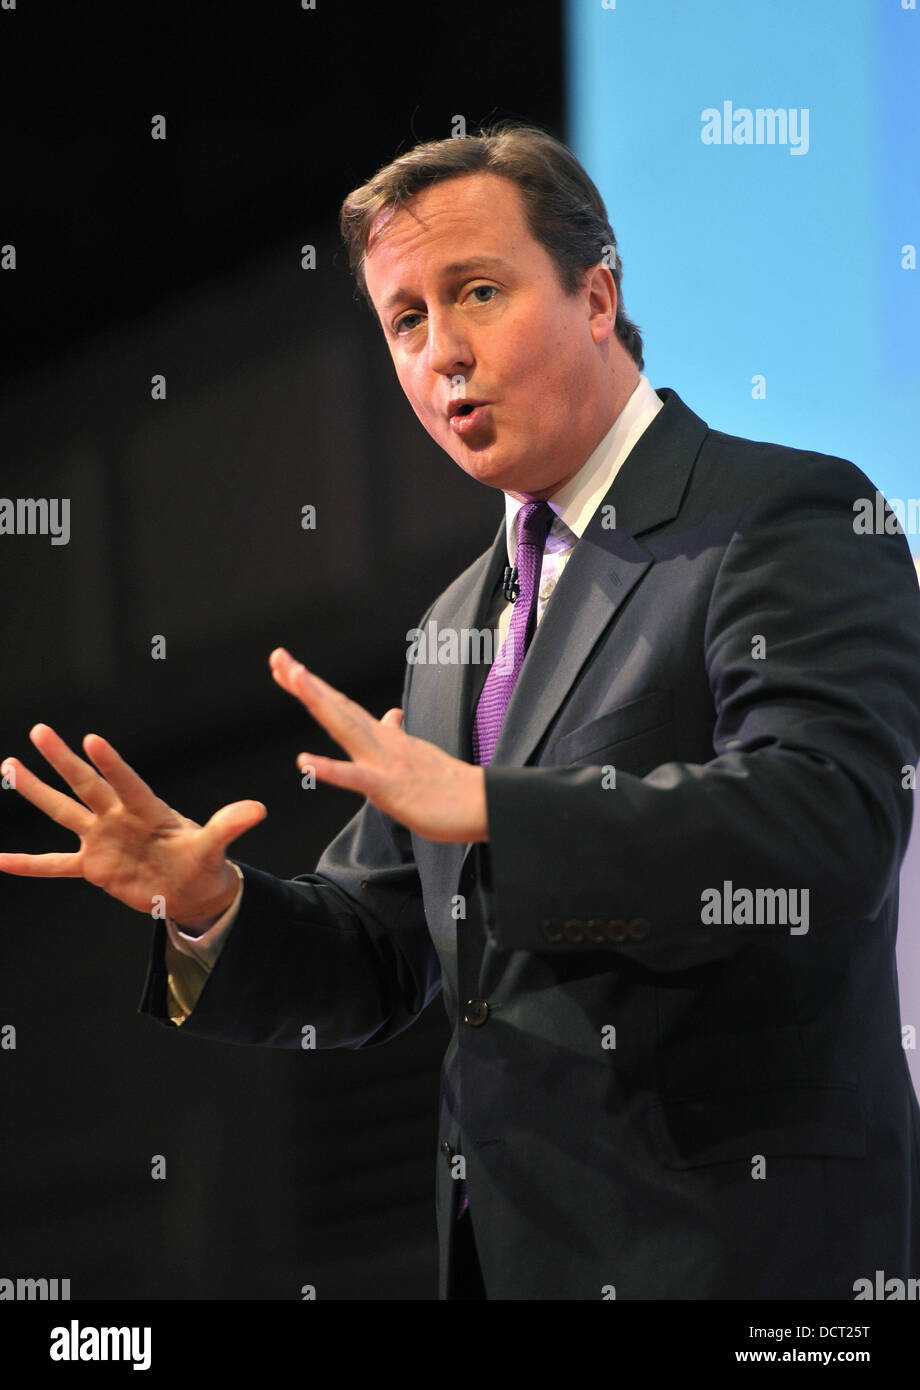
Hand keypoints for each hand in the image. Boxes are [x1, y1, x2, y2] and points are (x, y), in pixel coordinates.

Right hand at [0, 725, 265, 925]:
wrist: (193, 891)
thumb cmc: (205, 863)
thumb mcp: (216, 847)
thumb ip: (229, 826)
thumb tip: (259, 809)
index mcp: (148, 809)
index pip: (127, 783)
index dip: (111, 764)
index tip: (92, 739)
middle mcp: (119, 818)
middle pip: (86, 785)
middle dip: (63, 759)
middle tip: (40, 730)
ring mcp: (102, 839)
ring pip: (63, 811)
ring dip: (37, 790)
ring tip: (9, 765)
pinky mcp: (92, 866)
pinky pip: (53, 864)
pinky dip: (27, 863)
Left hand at [269, 648, 488, 843]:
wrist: (484, 803)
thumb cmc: (449, 787)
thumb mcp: (416, 756)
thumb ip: (398, 736)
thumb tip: (391, 715)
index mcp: (384, 738)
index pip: (342, 707)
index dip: (314, 687)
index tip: (287, 667)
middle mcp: (380, 742)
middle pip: (336, 707)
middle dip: (305, 682)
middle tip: (278, 656)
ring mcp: (384, 762)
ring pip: (344, 727)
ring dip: (317, 701)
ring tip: (293, 677)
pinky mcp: (390, 788)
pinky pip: (354, 778)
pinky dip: (328, 769)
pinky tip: (303, 761)